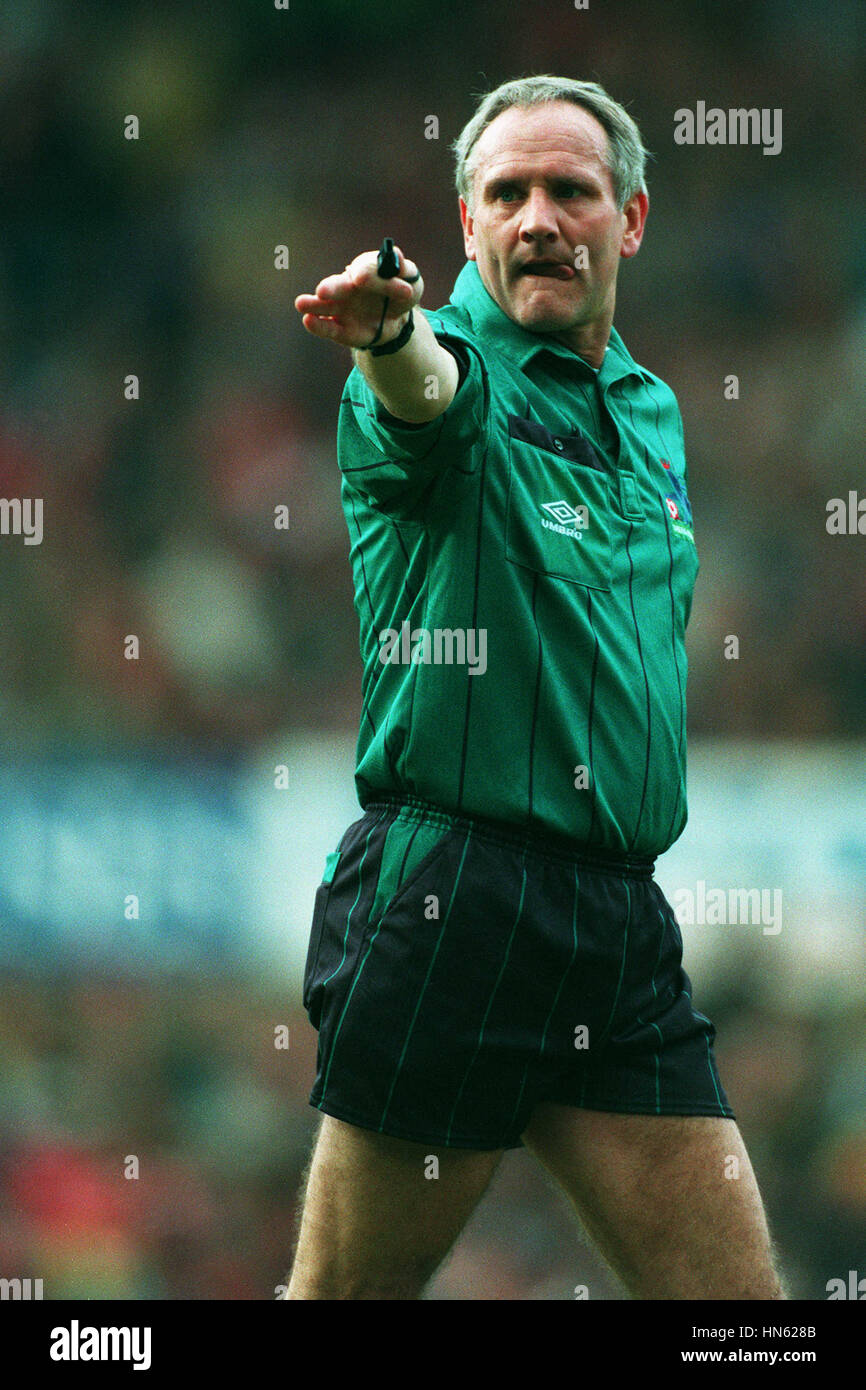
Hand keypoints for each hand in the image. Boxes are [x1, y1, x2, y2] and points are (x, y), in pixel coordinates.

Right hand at [295, 247, 422, 349]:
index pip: (365, 270)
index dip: (364, 275)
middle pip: (338, 285)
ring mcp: (341, 308)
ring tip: (301, 304)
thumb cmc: (402, 293)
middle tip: (323, 291)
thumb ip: (405, 270)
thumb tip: (396, 256)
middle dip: (331, 288)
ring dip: (313, 304)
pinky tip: (308, 321)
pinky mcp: (340, 329)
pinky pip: (328, 328)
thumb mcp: (411, 281)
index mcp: (365, 270)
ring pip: (325, 305)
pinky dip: (318, 326)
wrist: (398, 321)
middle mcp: (348, 287)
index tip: (361, 278)